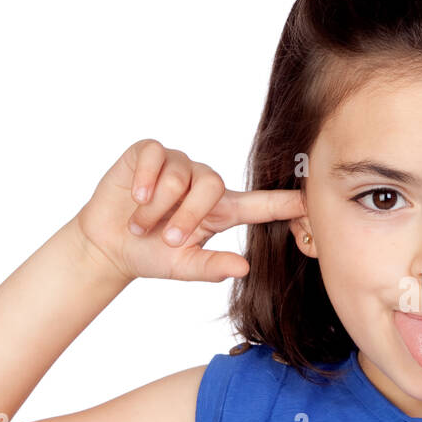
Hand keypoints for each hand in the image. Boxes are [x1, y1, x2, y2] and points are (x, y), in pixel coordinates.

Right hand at [74, 139, 306, 281]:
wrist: (109, 244)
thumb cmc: (151, 254)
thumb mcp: (183, 266)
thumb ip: (213, 267)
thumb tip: (244, 268)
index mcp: (222, 210)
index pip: (263, 203)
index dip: (287, 201)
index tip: (313, 200)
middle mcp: (204, 182)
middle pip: (213, 185)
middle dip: (188, 216)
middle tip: (167, 238)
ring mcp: (178, 164)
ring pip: (181, 176)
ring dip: (158, 207)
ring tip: (141, 223)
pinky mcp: (151, 152)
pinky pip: (155, 157)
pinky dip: (143, 182)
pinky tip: (134, 198)